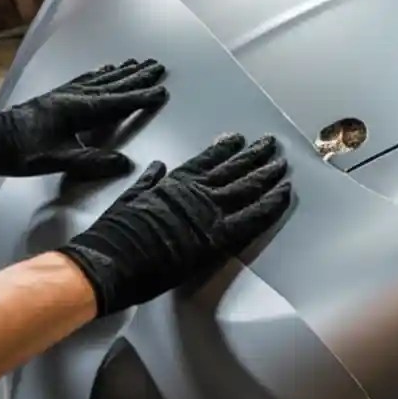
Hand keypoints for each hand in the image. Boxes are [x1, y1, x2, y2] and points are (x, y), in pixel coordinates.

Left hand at [0, 59, 167, 177]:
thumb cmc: (21, 153)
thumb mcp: (57, 161)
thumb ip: (91, 162)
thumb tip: (124, 164)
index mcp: (77, 110)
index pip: (117, 103)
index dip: (141, 98)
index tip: (162, 91)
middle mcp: (73, 96)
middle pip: (112, 85)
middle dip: (137, 77)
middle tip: (157, 66)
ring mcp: (64, 94)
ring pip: (100, 79)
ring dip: (121, 72)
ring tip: (137, 63)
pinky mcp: (55, 96)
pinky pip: (84, 80)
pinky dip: (99, 74)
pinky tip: (104, 69)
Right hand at [59, 134, 292, 316]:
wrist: (112, 259)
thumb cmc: (114, 234)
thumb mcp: (129, 197)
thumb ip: (148, 182)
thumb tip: (158, 167)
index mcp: (174, 183)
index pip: (206, 160)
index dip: (224, 148)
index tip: (236, 138)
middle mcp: (196, 192)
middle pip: (233, 169)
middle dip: (254, 155)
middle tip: (271, 144)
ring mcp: (209, 212)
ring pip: (248, 187)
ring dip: (268, 173)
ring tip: (282, 162)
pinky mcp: (218, 236)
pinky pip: (253, 216)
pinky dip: (271, 203)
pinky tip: (285, 192)